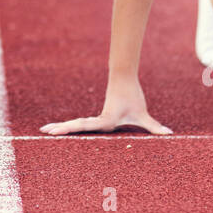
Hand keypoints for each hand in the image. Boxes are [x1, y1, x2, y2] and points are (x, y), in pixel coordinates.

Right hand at [40, 76, 172, 135]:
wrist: (124, 77)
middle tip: (43, 132)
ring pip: (76, 125)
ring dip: (62, 127)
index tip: (57, 131)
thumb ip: (154, 127)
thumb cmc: (132, 96)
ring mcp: (96, 118)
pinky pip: (82, 124)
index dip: (71, 129)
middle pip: (76, 126)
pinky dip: (71, 127)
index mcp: (105, 121)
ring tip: (45, 131)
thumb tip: (169, 134)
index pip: (85, 127)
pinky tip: (62, 129)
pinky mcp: (98, 117)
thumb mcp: (143, 114)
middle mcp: (98, 120)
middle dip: (60, 129)